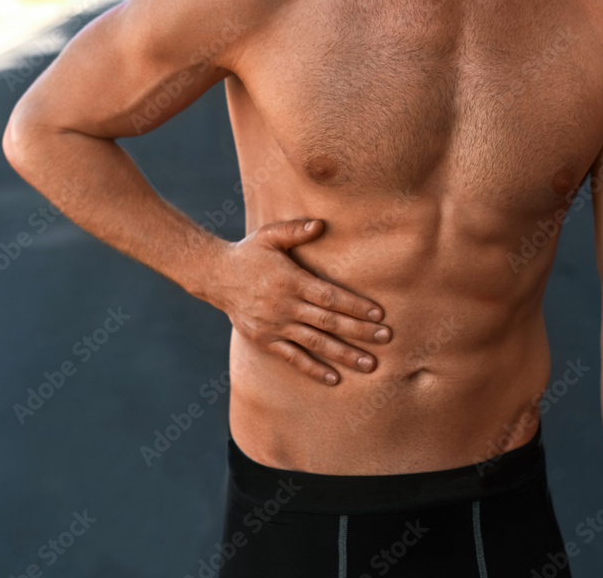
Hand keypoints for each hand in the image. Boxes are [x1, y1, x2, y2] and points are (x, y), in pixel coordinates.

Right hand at [213, 218, 391, 384]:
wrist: (215, 276)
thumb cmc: (249, 253)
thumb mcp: (269, 235)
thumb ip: (295, 230)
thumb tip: (321, 224)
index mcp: (291, 280)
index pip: (329, 296)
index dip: (355, 306)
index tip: (378, 314)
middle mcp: (285, 305)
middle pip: (329, 322)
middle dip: (360, 331)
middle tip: (386, 339)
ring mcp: (275, 325)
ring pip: (315, 343)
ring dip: (344, 354)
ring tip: (370, 364)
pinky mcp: (266, 340)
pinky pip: (293, 357)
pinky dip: (314, 369)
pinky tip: (334, 378)